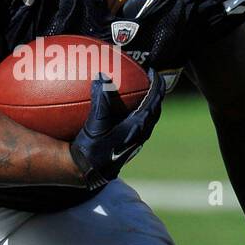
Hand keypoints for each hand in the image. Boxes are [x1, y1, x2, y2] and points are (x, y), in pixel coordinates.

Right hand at [69, 71, 164, 188]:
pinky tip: (123, 110)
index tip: (153, 71)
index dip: (156, 84)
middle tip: (148, 79)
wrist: (88, 173)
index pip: (154, 101)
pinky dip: (137, 112)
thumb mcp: (95, 123)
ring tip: (140, 91)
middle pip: (155, 109)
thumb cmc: (91, 150)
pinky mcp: (128, 145)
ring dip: (148, 103)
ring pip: (149, 118)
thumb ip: (101, 100)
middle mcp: (141, 134)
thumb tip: (103, 76)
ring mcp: (136, 141)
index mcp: (138, 126)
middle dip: (154, 92)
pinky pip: (139, 124)